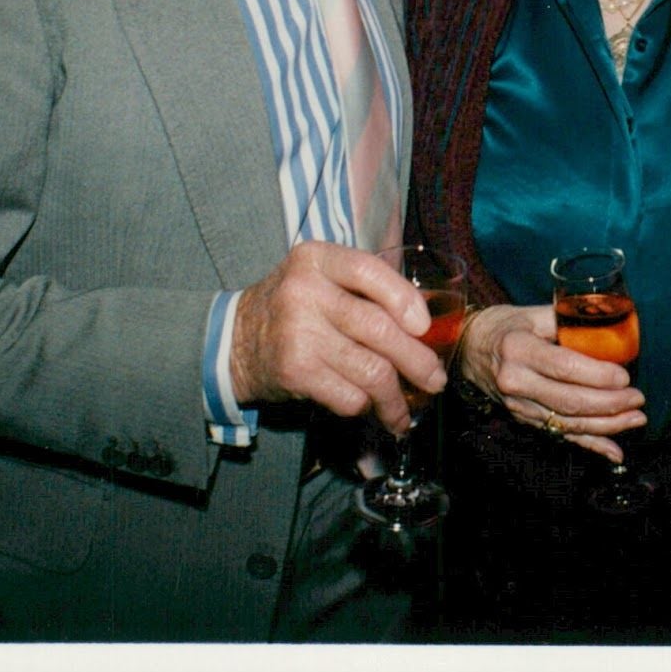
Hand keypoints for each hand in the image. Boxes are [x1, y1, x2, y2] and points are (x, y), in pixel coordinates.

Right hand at [228, 241, 440, 436]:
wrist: (235, 341)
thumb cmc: (296, 307)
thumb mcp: (322, 279)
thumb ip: (367, 290)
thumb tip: (428, 325)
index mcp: (317, 260)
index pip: (370, 271)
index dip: (406, 300)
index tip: (426, 327)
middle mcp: (305, 292)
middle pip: (379, 328)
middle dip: (417, 360)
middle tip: (435, 380)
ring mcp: (297, 333)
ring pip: (370, 370)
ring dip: (396, 398)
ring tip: (405, 411)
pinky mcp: (294, 371)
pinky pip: (349, 396)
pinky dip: (365, 406)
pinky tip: (367, 407)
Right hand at [456, 303, 644, 460]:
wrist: (469, 349)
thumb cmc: (507, 326)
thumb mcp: (533, 313)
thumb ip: (568, 319)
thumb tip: (610, 323)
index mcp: (518, 350)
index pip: (564, 367)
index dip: (598, 376)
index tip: (625, 376)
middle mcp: (516, 382)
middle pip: (570, 401)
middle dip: (610, 404)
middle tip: (638, 398)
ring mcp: (519, 406)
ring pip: (569, 424)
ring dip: (607, 426)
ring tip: (636, 419)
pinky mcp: (525, 420)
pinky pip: (562, 436)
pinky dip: (591, 446)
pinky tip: (615, 453)